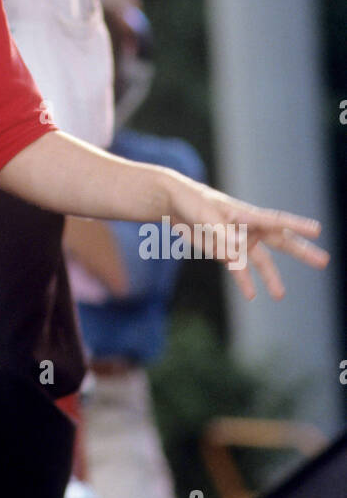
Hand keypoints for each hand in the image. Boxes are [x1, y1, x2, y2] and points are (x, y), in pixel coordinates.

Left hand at [164, 173, 328, 300]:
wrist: (173, 202)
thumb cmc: (193, 202)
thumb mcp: (206, 216)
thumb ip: (223, 234)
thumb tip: (238, 249)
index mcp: (247, 214)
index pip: (277, 221)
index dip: (298, 225)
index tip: (318, 230)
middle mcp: (248, 228)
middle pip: (280, 241)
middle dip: (302, 252)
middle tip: (324, 261)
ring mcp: (238, 240)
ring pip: (261, 261)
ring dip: (271, 277)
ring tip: (279, 295)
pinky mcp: (225, 250)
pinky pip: (239, 269)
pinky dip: (244, 281)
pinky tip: (251, 295)